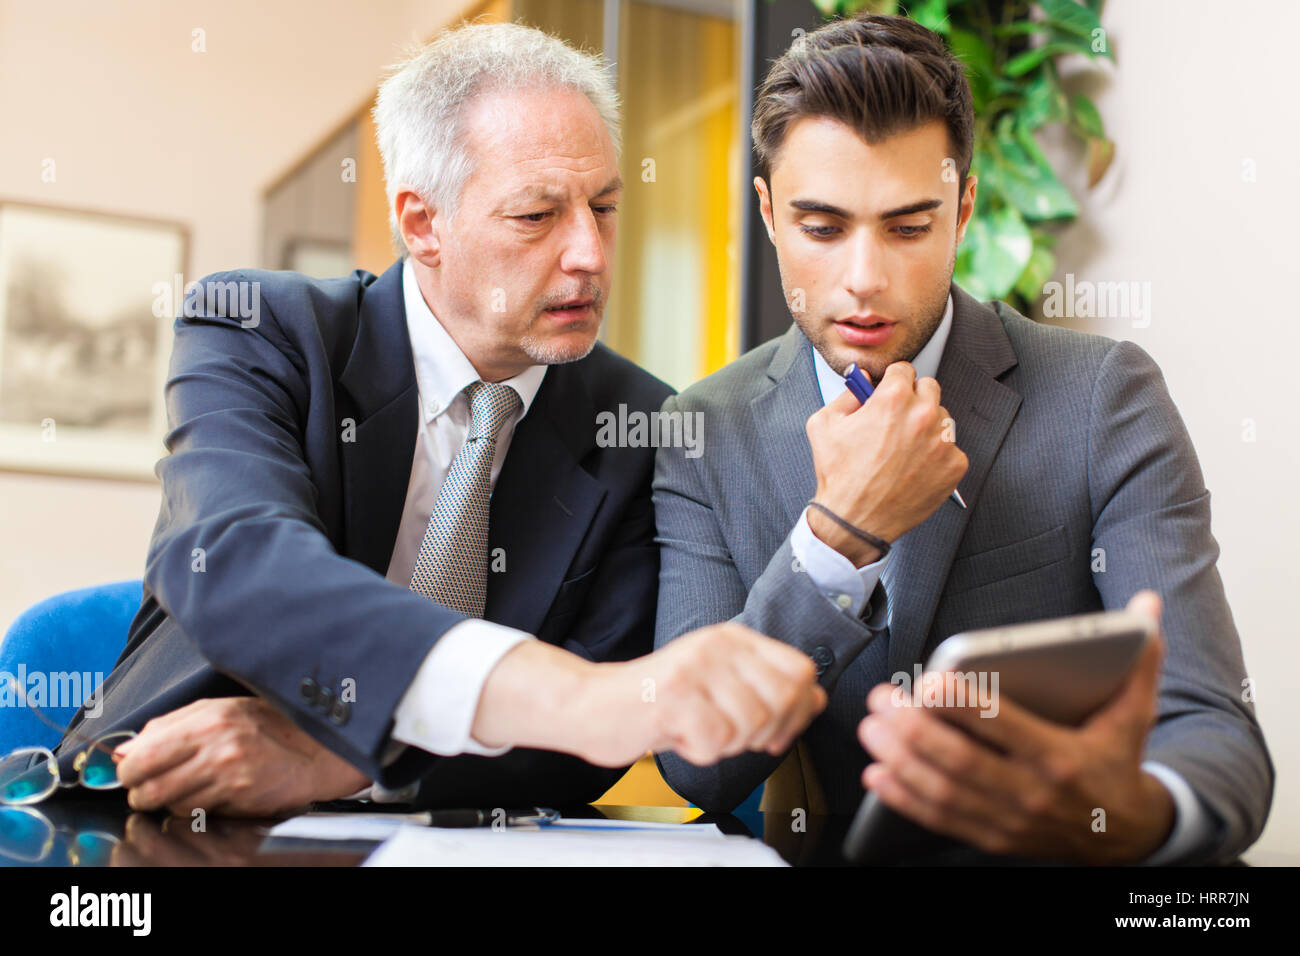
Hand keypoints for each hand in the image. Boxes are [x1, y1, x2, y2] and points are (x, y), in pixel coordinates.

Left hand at [112, 697, 371, 817]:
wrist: (315, 748)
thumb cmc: (267, 726)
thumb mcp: (217, 710)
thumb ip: (167, 727)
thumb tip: (125, 750)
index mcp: (205, 719)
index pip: (141, 756)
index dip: (129, 771)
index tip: (133, 772)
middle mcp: (215, 746)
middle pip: (149, 786)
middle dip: (143, 792)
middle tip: (151, 788)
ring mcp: (228, 774)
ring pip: (170, 804)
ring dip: (171, 802)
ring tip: (190, 787)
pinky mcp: (240, 798)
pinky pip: (197, 813)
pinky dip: (195, 808)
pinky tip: (211, 794)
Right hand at [588, 622, 827, 766]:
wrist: (595, 705)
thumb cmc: (657, 699)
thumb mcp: (719, 683)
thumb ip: (767, 687)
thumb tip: (817, 698)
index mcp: (733, 639)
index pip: (799, 670)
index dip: (798, 710)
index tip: (775, 729)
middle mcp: (717, 646)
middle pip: (783, 699)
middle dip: (762, 732)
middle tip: (728, 733)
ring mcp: (695, 668)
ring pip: (751, 724)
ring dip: (726, 744)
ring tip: (697, 730)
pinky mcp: (674, 696)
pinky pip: (715, 741)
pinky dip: (699, 752)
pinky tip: (679, 735)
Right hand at [805, 362, 967, 564]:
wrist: (855, 520)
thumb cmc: (840, 477)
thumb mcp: (824, 425)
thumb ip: (846, 395)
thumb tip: (861, 382)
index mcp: (893, 400)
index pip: (904, 370)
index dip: (892, 381)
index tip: (891, 390)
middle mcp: (922, 416)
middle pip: (929, 388)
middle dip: (913, 398)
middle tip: (898, 419)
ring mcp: (942, 441)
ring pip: (942, 418)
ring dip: (927, 427)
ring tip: (904, 449)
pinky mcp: (954, 465)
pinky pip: (951, 449)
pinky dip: (936, 456)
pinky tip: (915, 467)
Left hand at [857, 590, 1174, 862]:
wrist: (1128, 834)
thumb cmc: (1117, 759)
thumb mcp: (1135, 711)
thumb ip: (1138, 657)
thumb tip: (1148, 604)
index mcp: (1062, 757)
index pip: (1006, 728)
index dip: (965, 706)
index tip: (930, 682)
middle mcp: (1033, 793)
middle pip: (962, 761)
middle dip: (914, 730)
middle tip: (881, 700)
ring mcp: (1009, 820)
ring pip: (944, 792)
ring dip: (900, 760)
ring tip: (871, 728)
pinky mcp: (992, 838)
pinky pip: (939, 820)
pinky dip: (903, 799)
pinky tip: (878, 775)